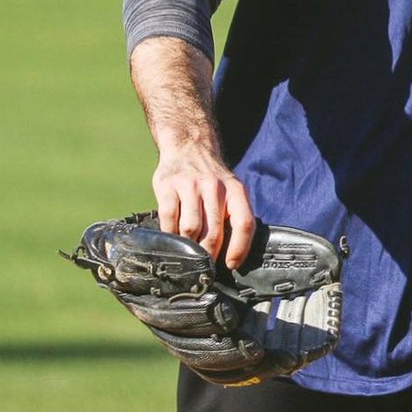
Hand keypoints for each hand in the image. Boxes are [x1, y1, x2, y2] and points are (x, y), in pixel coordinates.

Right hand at [152, 145, 255, 269]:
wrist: (189, 146)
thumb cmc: (212, 178)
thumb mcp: (231, 190)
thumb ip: (233, 215)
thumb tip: (233, 255)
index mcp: (235, 190)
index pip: (244, 223)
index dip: (239, 248)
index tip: (231, 265)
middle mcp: (215, 187)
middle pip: (214, 233)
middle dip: (208, 255)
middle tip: (204, 265)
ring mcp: (190, 186)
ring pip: (191, 229)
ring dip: (188, 246)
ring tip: (187, 251)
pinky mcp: (168, 186)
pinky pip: (169, 219)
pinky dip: (170, 234)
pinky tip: (172, 236)